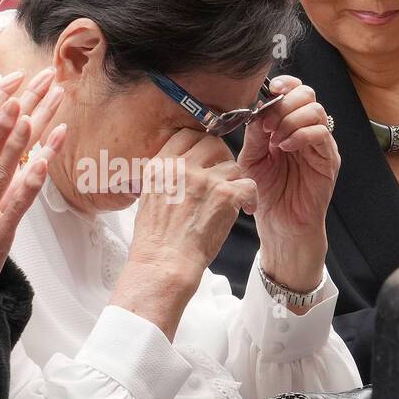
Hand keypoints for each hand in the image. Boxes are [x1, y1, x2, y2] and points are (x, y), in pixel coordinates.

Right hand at [110, 129, 254, 339]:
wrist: (163, 263)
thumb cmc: (155, 240)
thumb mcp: (148, 198)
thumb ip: (164, 178)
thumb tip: (180, 169)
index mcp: (160, 166)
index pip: (186, 135)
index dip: (200, 144)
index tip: (206, 157)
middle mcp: (181, 167)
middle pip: (212, 143)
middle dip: (222, 157)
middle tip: (223, 177)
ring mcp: (204, 180)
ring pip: (233, 165)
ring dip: (236, 181)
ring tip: (233, 199)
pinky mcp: (224, 195)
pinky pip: (248, 185)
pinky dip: (250, 198)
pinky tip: (245, 208)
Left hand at [236, 76, 337, 291]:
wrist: (279, 224)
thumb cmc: (266, 192)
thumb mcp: (251, 159)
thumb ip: (254, 134)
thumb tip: (257, 110)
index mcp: (288, 125)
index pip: (295, 91)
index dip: (286, 84)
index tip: (270, 90)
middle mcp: (307, 131)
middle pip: (308, 95)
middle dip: (285, 104)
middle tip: (267, 124)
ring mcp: (320, 145)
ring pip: (316, 111)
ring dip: (291, 120)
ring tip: (275, 141)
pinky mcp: (328, 160)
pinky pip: (321, 134)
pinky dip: (301, 135)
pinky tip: (285, 147)